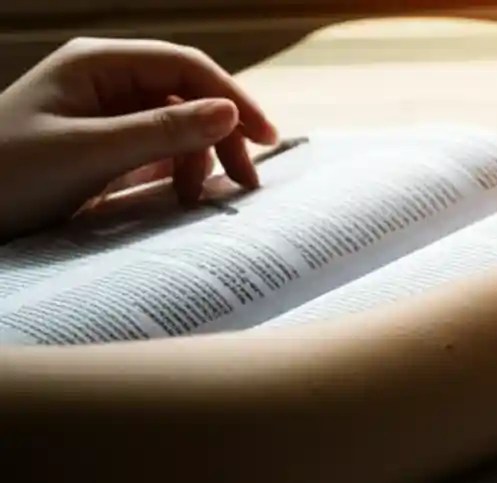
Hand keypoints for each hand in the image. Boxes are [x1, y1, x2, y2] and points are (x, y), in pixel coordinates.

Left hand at [0, 37, 277, 239]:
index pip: (185, 66)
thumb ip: (162, 131)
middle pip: (186, 95)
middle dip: (221, 134)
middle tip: (247, 181)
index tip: (266, 137)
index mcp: (97, 64)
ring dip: (199, 158)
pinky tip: (180, 197)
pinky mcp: (102, 149)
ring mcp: (103, 115)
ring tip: (200, 198)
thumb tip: (230, 113)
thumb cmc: (8, 175)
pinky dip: (177, 172)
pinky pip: (157, 150)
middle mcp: (104, 81)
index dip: (232, 97)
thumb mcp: (89, 153)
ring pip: (177, 125)